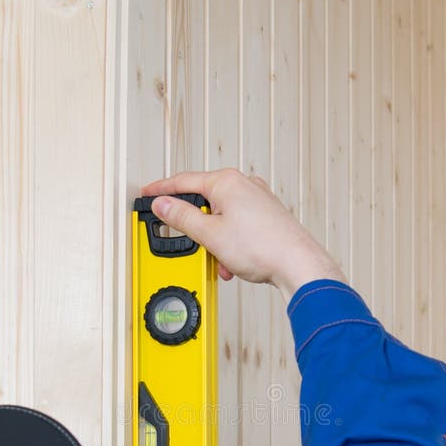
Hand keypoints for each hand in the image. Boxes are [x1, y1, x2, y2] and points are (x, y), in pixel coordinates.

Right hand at [141, 169, 346, 301]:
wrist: (297, 264)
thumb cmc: (263, 247)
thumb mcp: (211, 234)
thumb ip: (182, 218)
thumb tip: (163, 206)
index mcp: (227, 181)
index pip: (184, 181)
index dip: (161, 190)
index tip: (147, 194)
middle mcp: (244, 185)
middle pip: (204, 202)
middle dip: (197, 229)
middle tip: (193, 244)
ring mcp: (257, 200)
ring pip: (221, 219)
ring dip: (215, 243)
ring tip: (222, 260)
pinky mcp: (266, 217)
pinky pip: (237, 228)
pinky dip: (231, 245)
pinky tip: (235, 262)